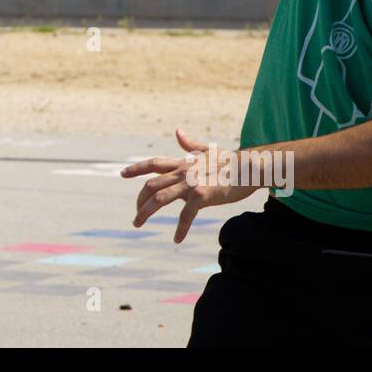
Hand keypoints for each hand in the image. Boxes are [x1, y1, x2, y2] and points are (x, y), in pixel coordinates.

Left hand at [120, 129, 262, 242]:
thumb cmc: (230, 161)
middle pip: (151, 185)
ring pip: (159, 198)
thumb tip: (178, 132)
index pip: (153, 163)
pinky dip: (180, 228)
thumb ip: (190, 145)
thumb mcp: (207, 151)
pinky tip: (177, 239)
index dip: (136, 168)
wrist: (249, 167)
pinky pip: (185, 215)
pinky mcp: (202, 195)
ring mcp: (191, 183)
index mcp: (182, 163)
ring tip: (137, 223)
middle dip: (139, 201)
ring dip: (145, 212)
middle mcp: (182, 172)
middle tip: (136, 216)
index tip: (122, 173)